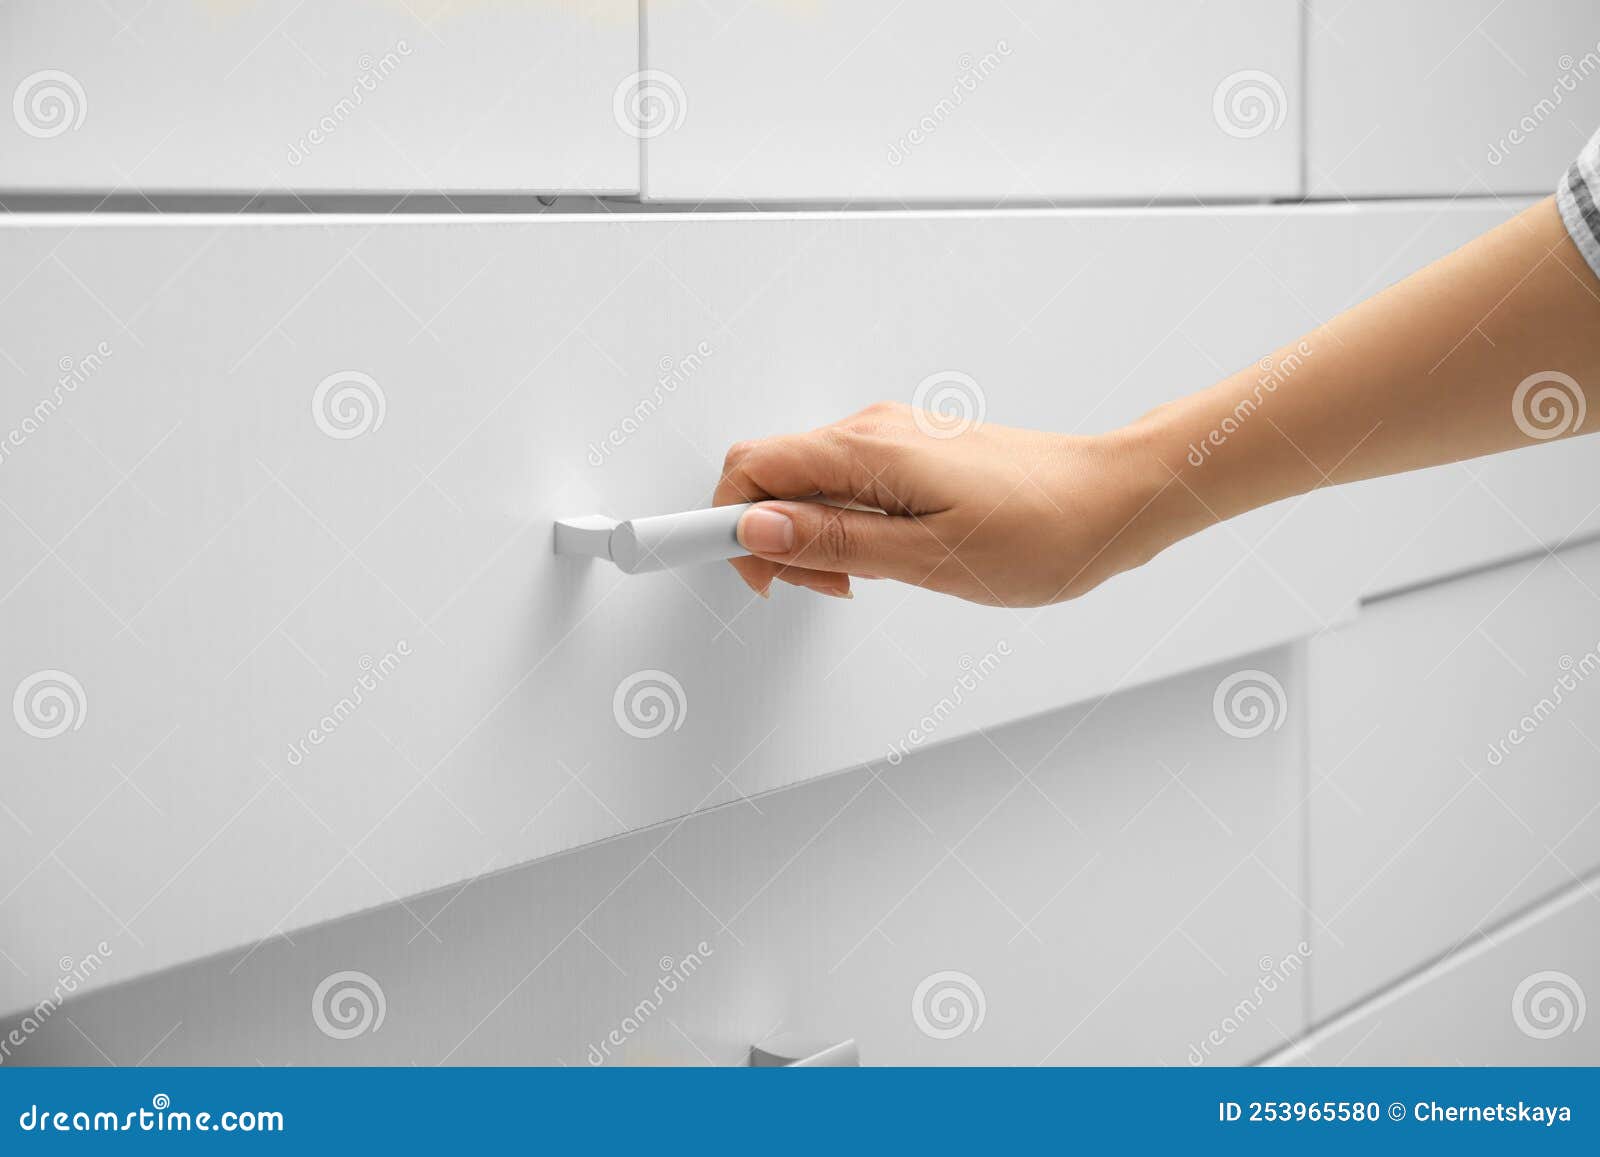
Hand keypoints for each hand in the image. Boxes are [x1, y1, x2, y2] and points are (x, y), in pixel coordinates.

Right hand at [713, 402, 1181, 606]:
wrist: (1117, 499)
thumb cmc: (1044, 529)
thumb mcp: (928, 559)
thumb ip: (833, 544)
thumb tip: (756, 532)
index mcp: (866, 450)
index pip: (750, 468)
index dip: (713, 518)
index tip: (691, 556)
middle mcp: (872, 430)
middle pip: (771, 475)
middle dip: (767, 538)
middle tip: (814, 589)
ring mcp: (893, 437)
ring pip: (808, 483)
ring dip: (808, 537)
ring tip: (860, 581)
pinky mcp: (912, 451)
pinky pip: (845, 483)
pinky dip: (841, 525)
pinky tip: (880, 559)